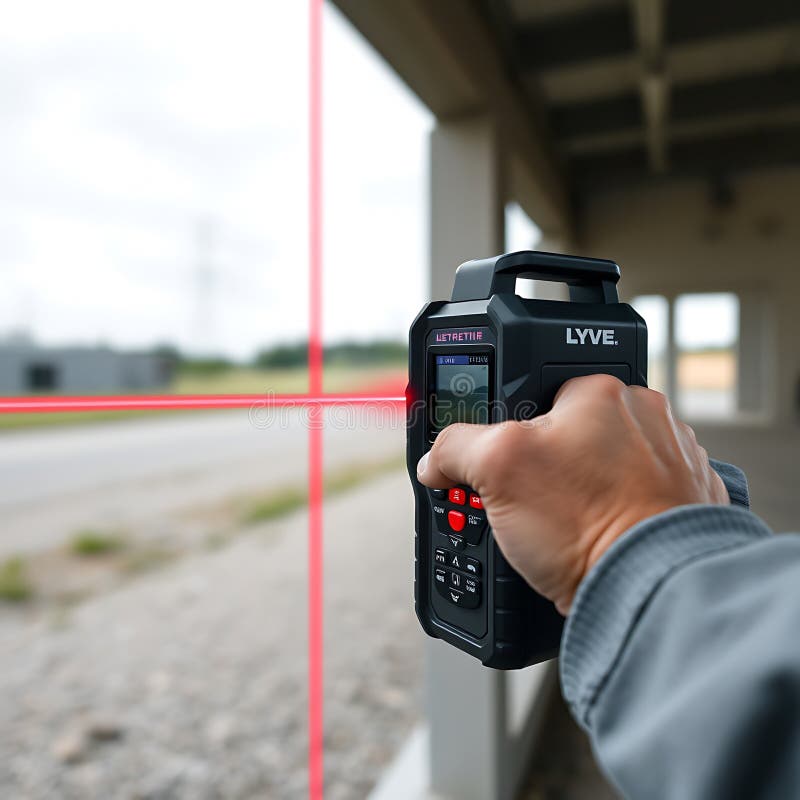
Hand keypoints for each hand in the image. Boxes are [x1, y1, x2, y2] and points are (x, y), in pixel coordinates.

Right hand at [416, 375, 728, 613]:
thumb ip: (456, 446)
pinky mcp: (686, 501)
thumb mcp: (496, 468)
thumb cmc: (588, 523)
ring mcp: (672, 459)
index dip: (508, 431)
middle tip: (529, 500)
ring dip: (580, 490)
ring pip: (603, 468)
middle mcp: (646, 417)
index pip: (535, 396)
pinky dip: (613, 514)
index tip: (501, 461)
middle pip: (569, 434)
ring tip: (561, 523)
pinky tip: (593, 534)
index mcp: (602, 392)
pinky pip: (634, 499)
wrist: (652, 590)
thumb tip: (438, 458)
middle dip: (544, 465)